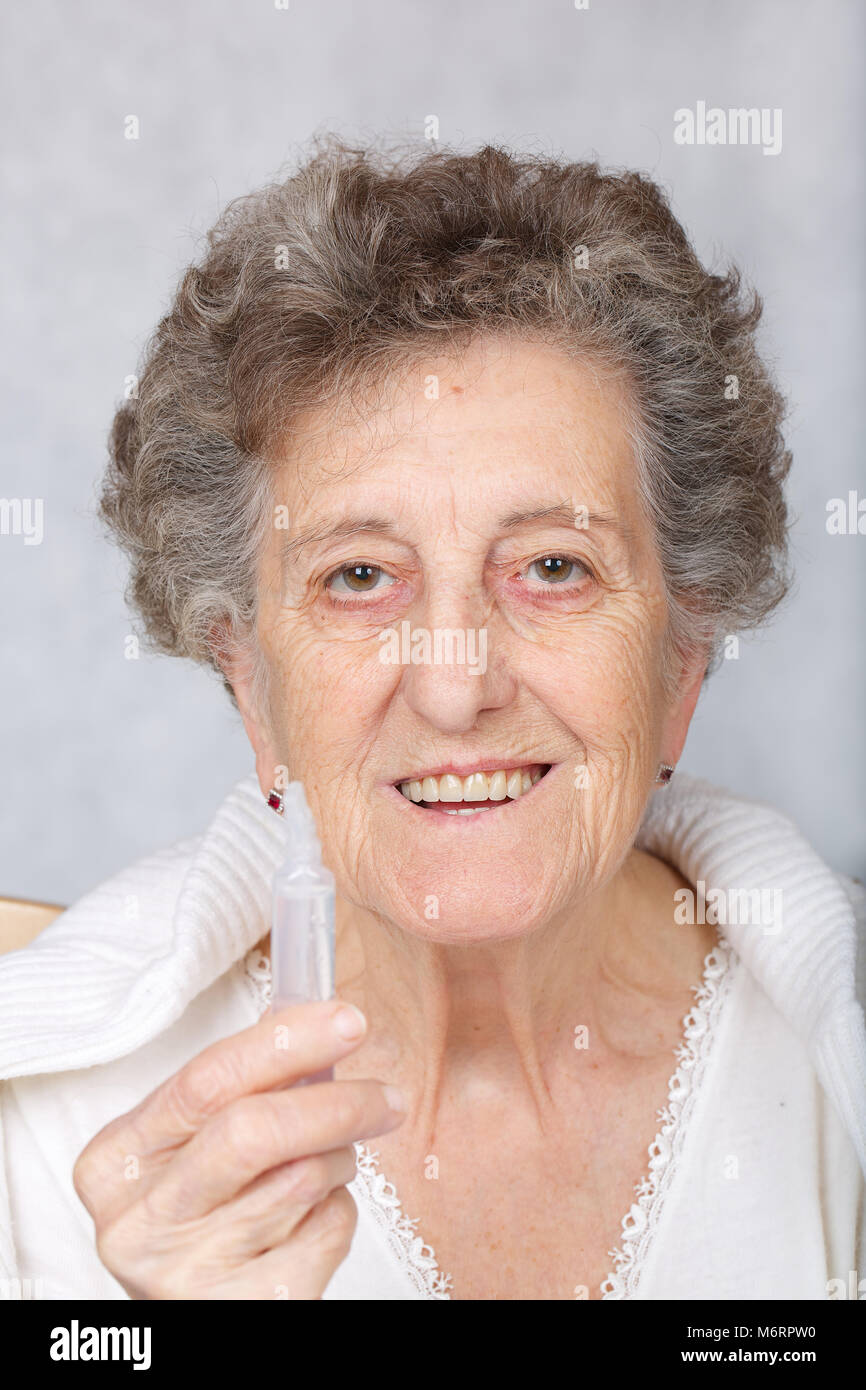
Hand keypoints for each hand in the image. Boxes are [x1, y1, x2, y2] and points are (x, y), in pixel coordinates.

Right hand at [72, 999, 403, 1298]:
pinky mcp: (241, 1309)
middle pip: (252, 1132)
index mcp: (116, 1161)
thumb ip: (242, 1088)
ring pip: (300, 1180)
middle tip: (385, 1096)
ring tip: (329, 1163)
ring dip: (338, 1160)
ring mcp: (183, 1274)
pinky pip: (324, 1232)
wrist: (209, 1308)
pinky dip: (338, 1214)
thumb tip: (316, 1022)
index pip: (205, 1080)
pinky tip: (313, 1220)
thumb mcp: (197, 1146)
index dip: (284, 1043)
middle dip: (335, 1104)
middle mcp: (136, 1222)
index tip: (346, 1020)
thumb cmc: (207, 1213)